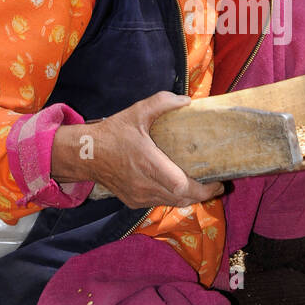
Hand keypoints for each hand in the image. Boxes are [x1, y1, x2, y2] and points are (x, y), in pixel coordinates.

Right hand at [50, 91, 224, 209]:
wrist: (85, 154)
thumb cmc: (112, 133)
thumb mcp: (137, 112)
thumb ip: (162, 103)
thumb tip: (187, 101)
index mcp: (149, 164)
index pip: (181, 187)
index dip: (203, 190)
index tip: (218, 182)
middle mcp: (145, 185)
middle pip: (182, 199)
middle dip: (202, 195)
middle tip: (215, 185)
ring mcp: (138, 196)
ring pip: (171, 203)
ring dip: (187, 197)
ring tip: (200, 186)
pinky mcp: (132, 202)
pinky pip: (158, 203)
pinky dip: (171, 198)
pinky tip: (177, 188)